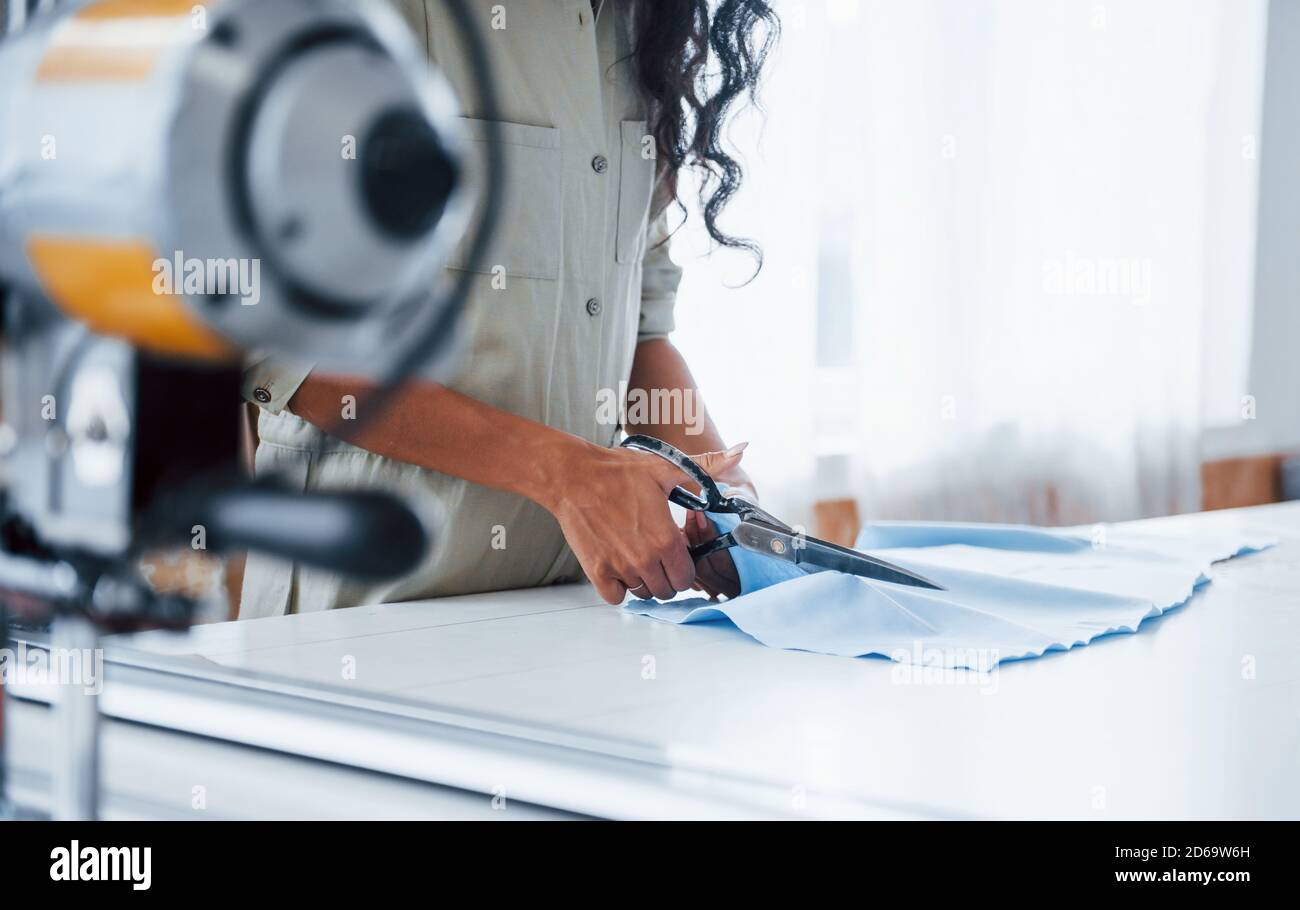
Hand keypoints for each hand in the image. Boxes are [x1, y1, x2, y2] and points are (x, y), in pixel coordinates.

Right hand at [542, 442, 745, 604]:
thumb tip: (741, 450)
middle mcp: (646, 559)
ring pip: (642, 592)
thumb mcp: (665, 468)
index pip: (687, 577)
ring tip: (634, 555)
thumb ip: (706, 467)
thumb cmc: (617, 472)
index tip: (673, 552)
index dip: (682, 566)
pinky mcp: (597, 572)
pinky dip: (618, 586)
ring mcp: (620, 568)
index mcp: (667, 539)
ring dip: (642, 580)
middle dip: (665, 575)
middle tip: (654, 555)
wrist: (574, 476)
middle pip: (666, 589)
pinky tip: (617, 565)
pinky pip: (616, 597)